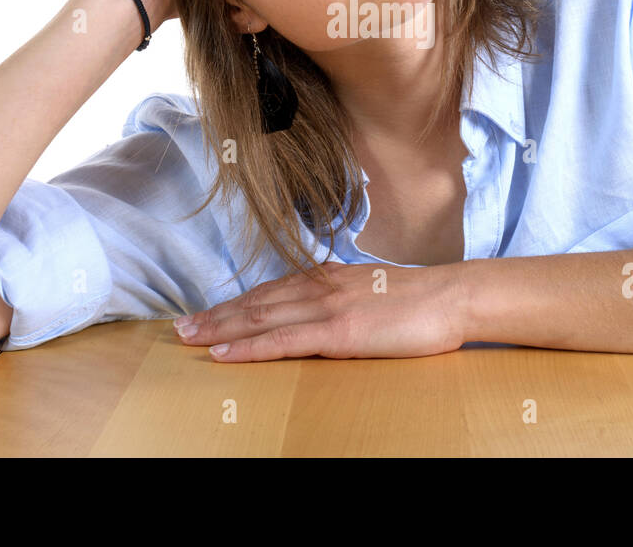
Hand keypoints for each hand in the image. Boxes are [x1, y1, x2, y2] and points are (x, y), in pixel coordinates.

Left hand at [173, 261, 468, 361]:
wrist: (453, 297)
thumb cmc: (422, 299)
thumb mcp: (375, 290)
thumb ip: (346, 296)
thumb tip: (328, 309)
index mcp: (329, 278)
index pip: (271, 290)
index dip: (236, 303)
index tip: (208, 312)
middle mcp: (320, 287)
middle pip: (255, 302)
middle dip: (216, 316)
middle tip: (180, 327)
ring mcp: (326, 308)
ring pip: (259, 318)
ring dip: (220, 329)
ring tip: (189, 338)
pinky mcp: (337, 332)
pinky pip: (281, 340)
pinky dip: (247, 347)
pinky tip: (224, 353)